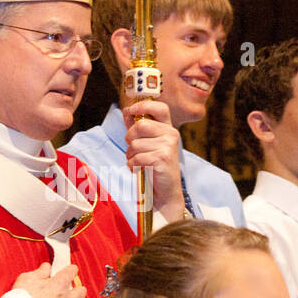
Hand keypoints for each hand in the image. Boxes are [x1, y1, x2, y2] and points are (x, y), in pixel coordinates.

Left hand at [123, 100, 185, 222]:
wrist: (165, 192)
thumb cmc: (154, 167)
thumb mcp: (147, 144)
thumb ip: (138, 127)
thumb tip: (127, 110)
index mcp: (168, 128)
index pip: (160, 107)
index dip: (143, 105)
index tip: (131, 110)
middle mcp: (171, 134)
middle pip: (140, 125)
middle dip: (130, 139)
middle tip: (135, 151)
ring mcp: (167, 146)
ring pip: (135, 144)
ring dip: (130, 156)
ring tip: (140, 164)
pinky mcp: (162, 158)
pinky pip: (136, 158)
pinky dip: (133, 166)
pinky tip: (141, 171)